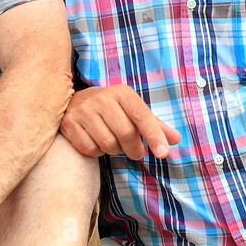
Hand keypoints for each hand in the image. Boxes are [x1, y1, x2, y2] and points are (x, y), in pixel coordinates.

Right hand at [60, 84, 181, 159]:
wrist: (73, 102)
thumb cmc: (112, 109)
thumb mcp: (133, 111)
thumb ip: (154, 125)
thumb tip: (176, 139)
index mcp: (121, 92)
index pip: (142, 115)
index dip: (154, 136)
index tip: (163, 153)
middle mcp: (101, 98)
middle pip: (126, 134)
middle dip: (135, 149)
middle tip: (136, 152)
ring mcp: (83, 111)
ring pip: (108, 144)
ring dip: (115, 150)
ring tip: (113, 141)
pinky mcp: (69, 124)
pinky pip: (90, 149)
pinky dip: (97, 152)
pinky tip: (96, 141)